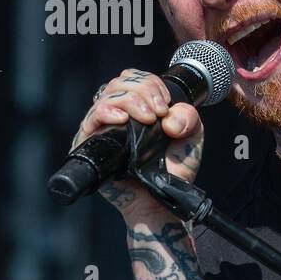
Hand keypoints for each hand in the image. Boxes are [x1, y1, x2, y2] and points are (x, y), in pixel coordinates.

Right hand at [70, 68, 204, 220]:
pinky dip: (107, 112)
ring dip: (131, 100)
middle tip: (159, 112)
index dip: (151, 83)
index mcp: (138, 108)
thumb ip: (189, 117)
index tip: (166, 104)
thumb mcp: (191, 138)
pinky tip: (122, 119)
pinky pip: (91, 119)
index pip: (134, 79)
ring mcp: (102, 128)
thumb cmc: (173, 171)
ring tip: (148, 119)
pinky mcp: (89, 144)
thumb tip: (169, 117)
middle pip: (120, 82)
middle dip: (144, 90)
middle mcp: (117, 115)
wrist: (160, 200)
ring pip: (107, 95)